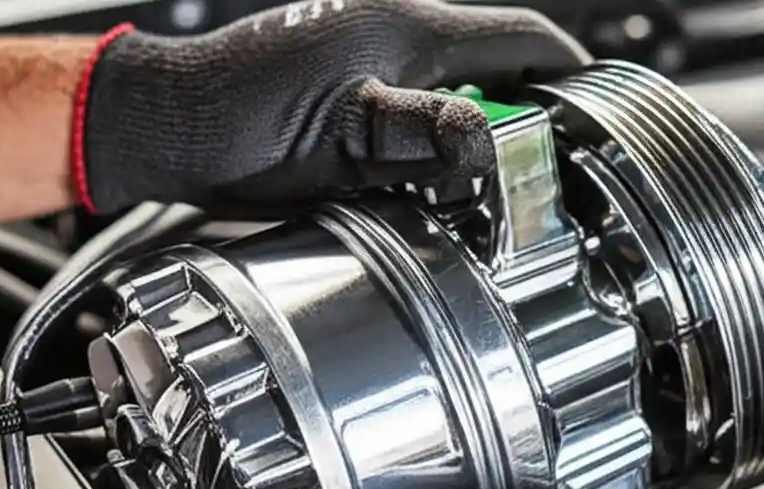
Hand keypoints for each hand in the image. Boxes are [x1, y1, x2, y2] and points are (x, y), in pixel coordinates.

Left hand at [74, 0, 588, 214]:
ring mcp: (365, 55)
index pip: (518, 36)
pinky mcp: (341, 84)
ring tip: (482, 184)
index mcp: (407, 29)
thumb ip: (419, 136)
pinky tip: (419, 180)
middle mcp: (392, 31)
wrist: (169, 126)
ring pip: (448, 91)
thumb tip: (491, 142)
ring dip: (471, 133)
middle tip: (539, 168)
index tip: (594, 106)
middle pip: (490, 66)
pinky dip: (429, 140)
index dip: (565, 72)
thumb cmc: (242, 124)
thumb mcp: (341, 138)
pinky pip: (408, 106)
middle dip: (522, 115)